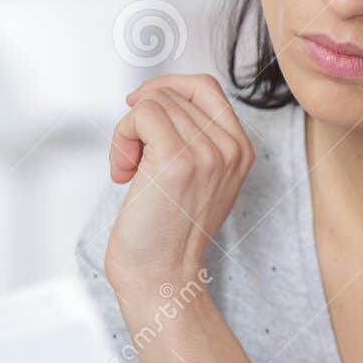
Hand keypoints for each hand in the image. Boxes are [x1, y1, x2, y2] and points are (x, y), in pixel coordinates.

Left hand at [104, 74, 253, 296]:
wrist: (161, 275)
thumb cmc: (167, 231)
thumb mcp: (199, 178)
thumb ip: (195, 138)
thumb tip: (156, 95)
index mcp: (241, 150)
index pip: (205, 86)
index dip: (166, 88)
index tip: (140, 111)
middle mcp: (231, 148)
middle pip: (173, 92)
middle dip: (141, 119)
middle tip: (133, 159)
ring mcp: (208, 153)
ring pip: (154, 101)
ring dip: (127, 132)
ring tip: (130, 169)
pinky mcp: (178, 159)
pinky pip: (141, 115)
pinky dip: (122, 138)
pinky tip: (123, 172)